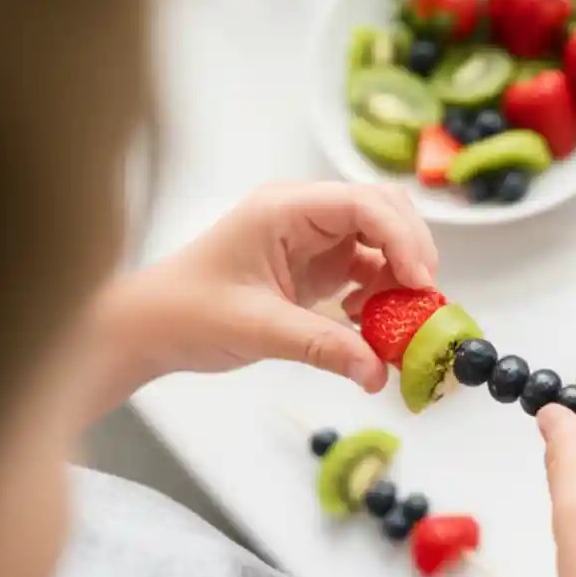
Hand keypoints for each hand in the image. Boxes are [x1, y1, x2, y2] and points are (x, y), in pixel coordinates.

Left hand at [91, 181, 436, 402]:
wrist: (152, 327)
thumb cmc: (188, 313)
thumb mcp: (258, 330)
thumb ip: (323, 348)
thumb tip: (378, 373)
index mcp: (284, 209)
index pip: (363, 203)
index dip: (401, 237)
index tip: (420, 282)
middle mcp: (304, 213)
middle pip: (383, 210)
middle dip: (411, 250)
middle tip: (423, 300)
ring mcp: (312, 236)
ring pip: (381, 238)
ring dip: (398, 274)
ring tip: (393, 318)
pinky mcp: (317, 263)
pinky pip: (367, 267)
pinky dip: (380, 292)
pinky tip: (365, 321)